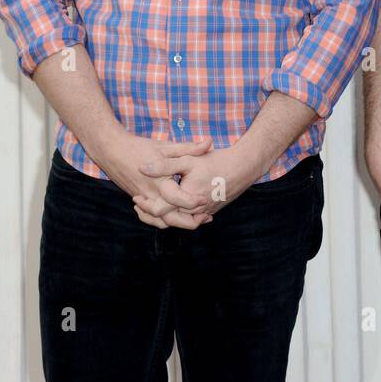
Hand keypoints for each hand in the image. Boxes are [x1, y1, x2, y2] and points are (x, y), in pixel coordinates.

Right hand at [90, 131, 213, 229]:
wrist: (111, 151)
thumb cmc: (139, 147)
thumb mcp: (165, 147)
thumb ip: (188, 148)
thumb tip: (209, 143)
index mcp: (159, 182)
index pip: (177, 199)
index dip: (193, 202)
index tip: (205, 199)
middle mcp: (151, 195)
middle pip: (170, 218)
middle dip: (190, 222)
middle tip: (206, 217)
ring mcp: (144, 200)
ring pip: (161, 221)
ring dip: (179, 223)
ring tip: (197, 219)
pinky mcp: (140, 201)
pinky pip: (153, 218)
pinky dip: (165, 221)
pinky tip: (178, 216)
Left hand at [133, 144, 254, 228]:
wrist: (244, 167)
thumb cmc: (216, 161)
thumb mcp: (188, 160)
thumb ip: (165, 165)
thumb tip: (142, 167)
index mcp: (185, 198)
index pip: (159, 210)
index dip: (145, 206)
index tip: (136, 197)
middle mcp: (194, 210)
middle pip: (168, 220)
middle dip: (152, 214)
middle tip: (140, 204)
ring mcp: (204, 213)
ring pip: (180, 222)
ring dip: (165, 216)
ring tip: (154, 206)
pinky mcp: (211, 211)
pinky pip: (192, 219)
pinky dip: (181, 216)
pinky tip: (175, 207)